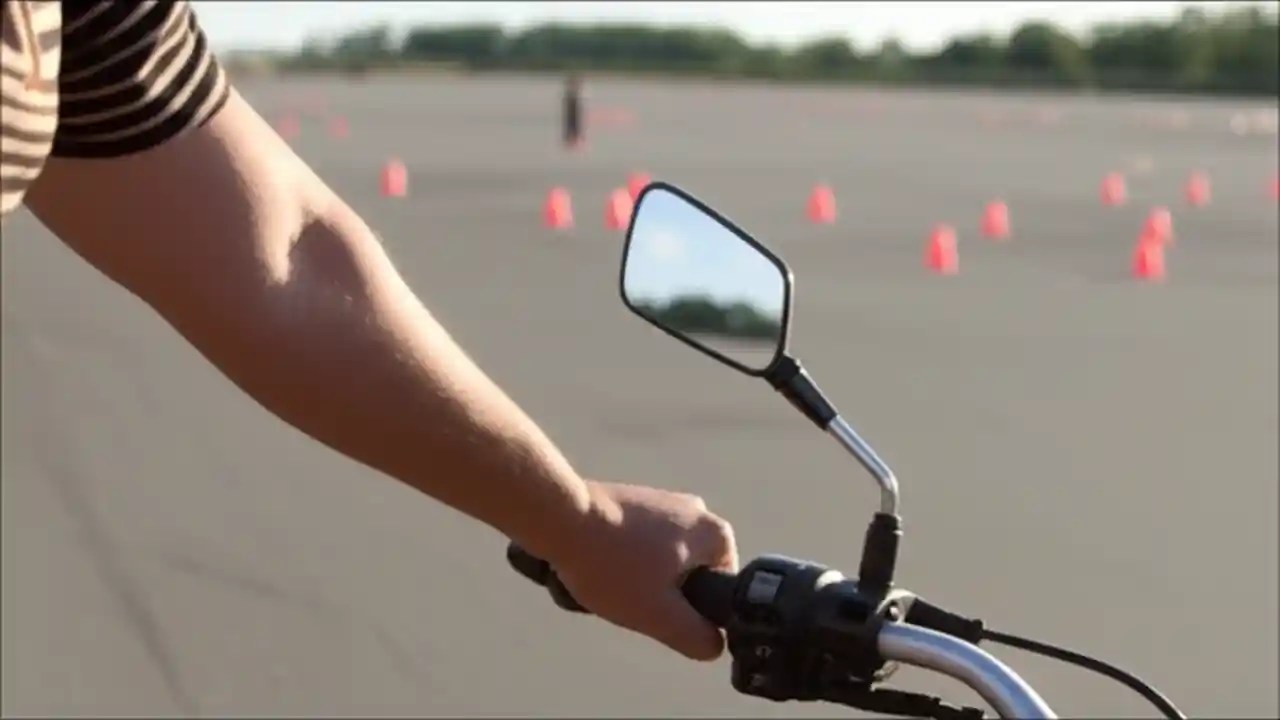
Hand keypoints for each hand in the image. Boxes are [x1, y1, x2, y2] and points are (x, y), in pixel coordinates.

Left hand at [549, 480, 738, 660]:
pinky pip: (636, 543)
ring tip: (608, 581)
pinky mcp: (633, 499)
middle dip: (659, 593)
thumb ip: (697, 637)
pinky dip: (620, 559)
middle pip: (687, 575)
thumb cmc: (612, 566)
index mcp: (715, 532)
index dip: (692, 610)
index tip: (660, 609)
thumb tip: (714, 644)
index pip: (721, 588)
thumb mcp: (660, 616)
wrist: (559, 517)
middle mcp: (696, 509)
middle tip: (631, 597)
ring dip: (635, 578)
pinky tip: (597, 564)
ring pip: (659, 561)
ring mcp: (663, 499)